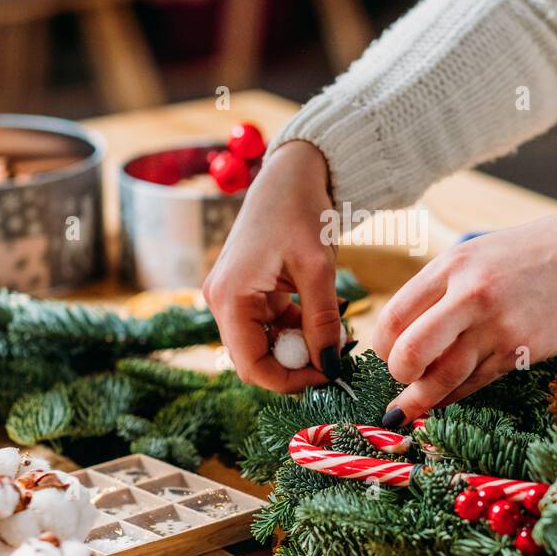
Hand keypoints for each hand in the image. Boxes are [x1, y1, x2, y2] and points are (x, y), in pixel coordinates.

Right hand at [202, 141, 342, 391]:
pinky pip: (267, 326)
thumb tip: (331, 366)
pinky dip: (294, 331)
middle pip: (253, 359)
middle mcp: (221, 301)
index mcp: (230, 297)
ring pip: (262, 344)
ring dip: (297, 348)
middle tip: (335, 361)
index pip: (251, 365)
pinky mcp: (244, 292)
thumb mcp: (318, 269)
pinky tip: (320, 321)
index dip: (289, 381)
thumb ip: (322, 321)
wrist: (290, 174)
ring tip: (333, 337)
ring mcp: (230, 297)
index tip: (328, 377)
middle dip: (294, 366)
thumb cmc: (300, 211)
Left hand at [371, 210, 556, 425]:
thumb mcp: (475, 255)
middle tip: (399, 379)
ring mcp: (497, 327)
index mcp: (451, 267)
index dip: (381, 344)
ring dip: (418, 401)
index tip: (385, 354)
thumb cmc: (526, 256)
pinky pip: (475, 383)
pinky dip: (453, 396)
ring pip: (443, 377)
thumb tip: (402, 335)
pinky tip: (443, 400)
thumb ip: (439, 289)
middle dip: (397, 374)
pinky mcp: (521, 351)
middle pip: (411, 351)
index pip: (395, 315)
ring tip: (403, 413)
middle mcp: (470, 296)